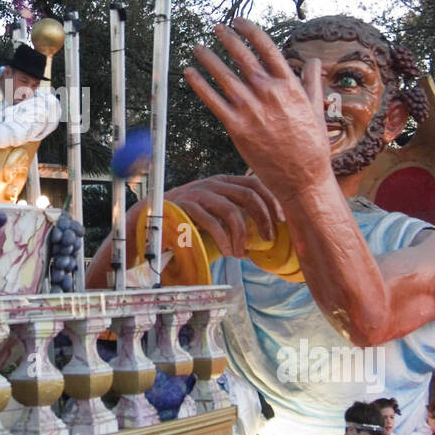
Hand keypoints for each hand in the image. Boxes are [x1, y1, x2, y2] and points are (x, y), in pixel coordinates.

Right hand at [164, 174, 285, 257]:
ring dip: (241, 235)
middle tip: (268, 238)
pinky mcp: (187, 207)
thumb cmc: (188, 218)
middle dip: (263, 218)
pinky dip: (224, 240)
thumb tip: (263, 235)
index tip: (282, 220)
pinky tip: (227, 251)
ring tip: (241, 253)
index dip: (272, 200)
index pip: (254, 183)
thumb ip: (234, 215)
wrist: (152, 218)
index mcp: (223, 182)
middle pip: (248, 195)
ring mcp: (199, 193)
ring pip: (231, 211)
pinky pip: (212, 223)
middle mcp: (213, 184)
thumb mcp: (213, 211)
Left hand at [183, 20, 332, 194]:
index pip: (266, 47)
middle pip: (242, 57)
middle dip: (226, 39)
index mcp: (289, 85)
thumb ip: (311, 82)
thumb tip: (313, 61)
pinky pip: (213, 101)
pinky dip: (199, 85)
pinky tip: (190, 73)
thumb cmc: (311, 145)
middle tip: (216, 28)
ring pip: (224, 76)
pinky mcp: (237, 127)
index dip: (249, 31)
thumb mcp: (316, 108)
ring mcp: (251, 109)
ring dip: (208, 59)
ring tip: (198, 48)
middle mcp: (268, 92)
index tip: (238, 22)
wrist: (302, 177)